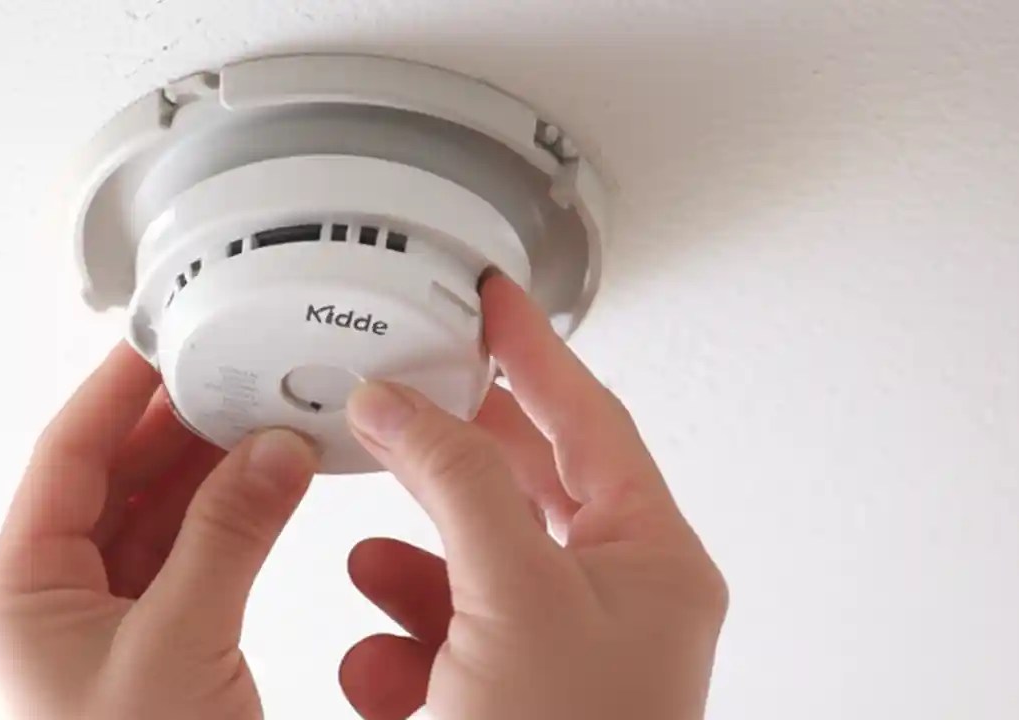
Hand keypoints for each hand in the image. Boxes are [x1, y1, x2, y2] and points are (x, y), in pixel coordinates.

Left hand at [0, 345, 317, 719]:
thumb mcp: (176, 645)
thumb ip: (228, 539)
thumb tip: (271, 452)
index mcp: (20, 596)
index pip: (65, 460)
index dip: (113, 392)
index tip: (158, 342)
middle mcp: (54, 603)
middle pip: (112, 480)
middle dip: (173, 426)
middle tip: (226, 374)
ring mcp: (107, 624)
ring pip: (155, 518)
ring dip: (207, 471)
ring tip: (256, 420)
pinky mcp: (157, 644)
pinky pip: (188, 557)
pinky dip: (227, 520)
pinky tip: (261, 485)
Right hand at [338, 274, 728, 719]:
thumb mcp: (511, 596)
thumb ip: (456, 481)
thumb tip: (401, 404)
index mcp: (649, 563)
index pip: (592, 419)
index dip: (536, 351)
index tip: (494, 300)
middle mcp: (614, 604)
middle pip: (526, 490)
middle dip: (455, 459)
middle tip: (410, 403)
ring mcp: (559, 658)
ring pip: (473, 570)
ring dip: (413, 567)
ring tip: (369, 558)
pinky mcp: (506, 705)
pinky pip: (445, 644)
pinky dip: (402, 645)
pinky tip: (381, 666)